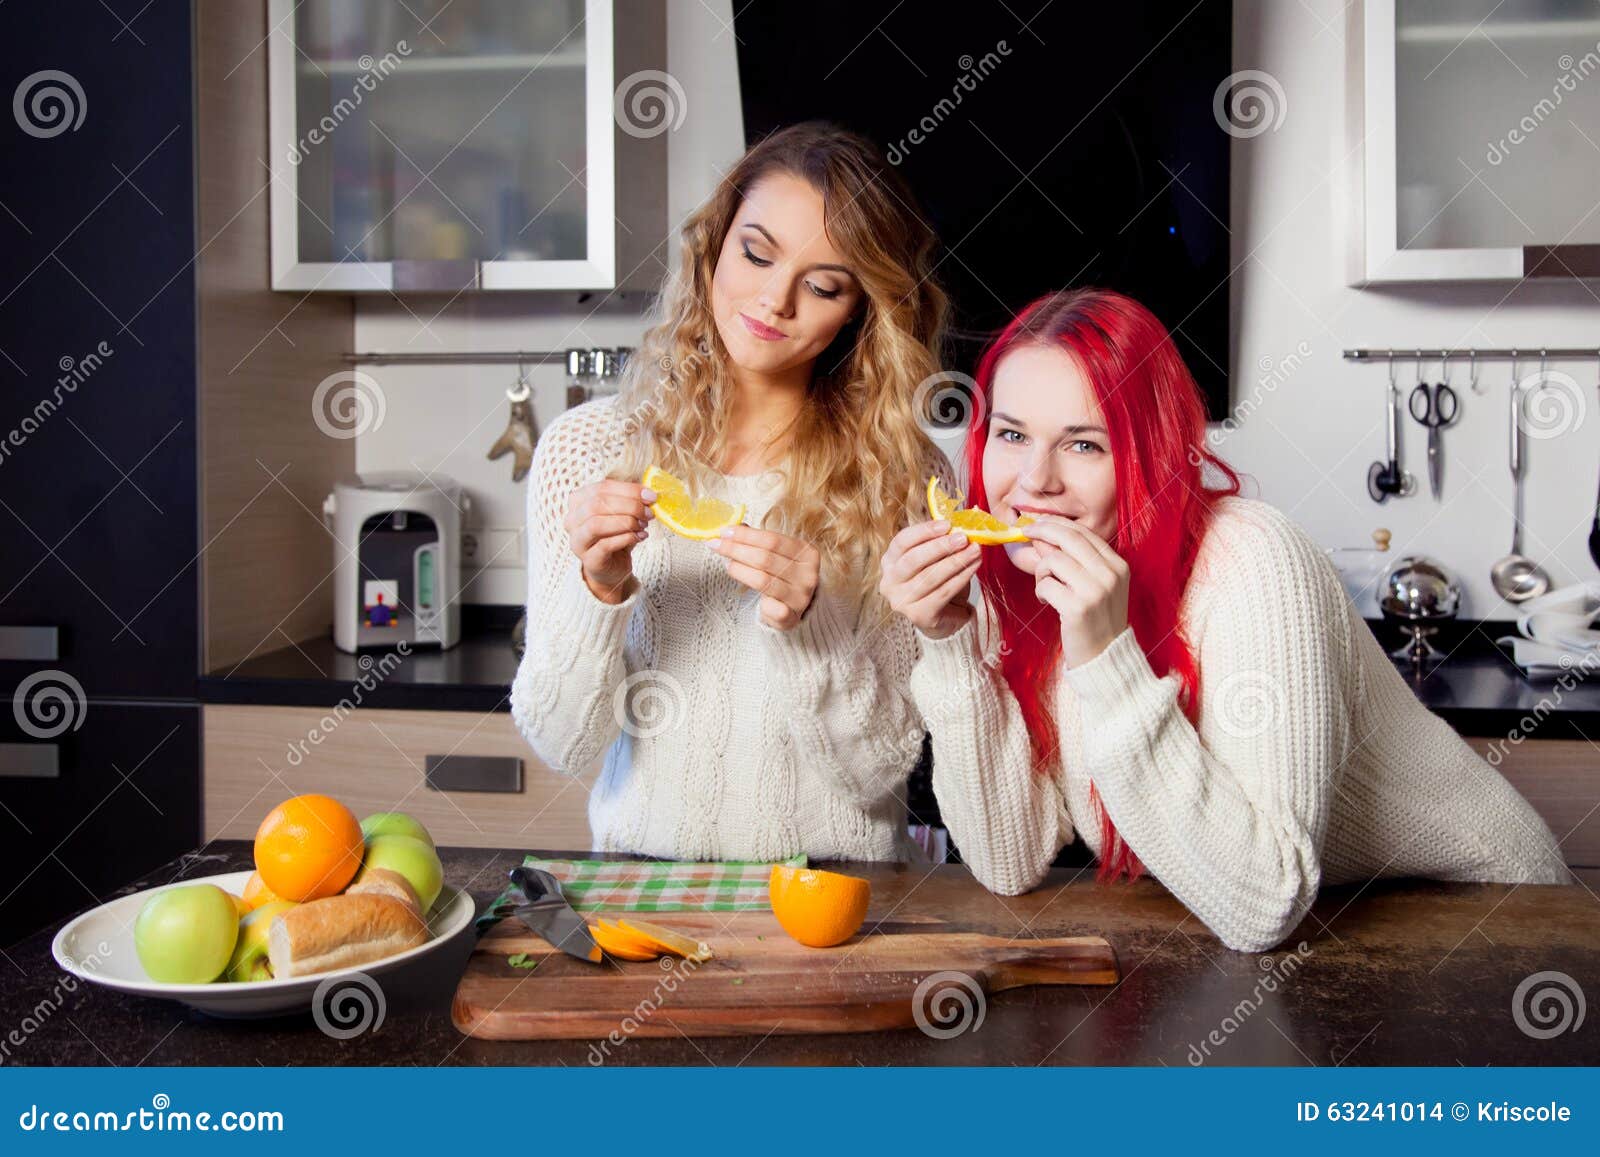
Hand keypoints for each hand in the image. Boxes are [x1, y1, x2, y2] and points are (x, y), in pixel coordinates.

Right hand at [564, 479, 654, 603]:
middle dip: (629, 506)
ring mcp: (577, 541)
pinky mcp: (588, 559)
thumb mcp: (623, 513)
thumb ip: (632, 500)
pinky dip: (626, 538)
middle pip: (598, 504)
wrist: (612, 567)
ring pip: (596, 524)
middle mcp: (572, 520)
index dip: (628, 490)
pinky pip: (605, 545)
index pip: (601, 487)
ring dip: (626, 522)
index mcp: (578, 501)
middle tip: (648, 513)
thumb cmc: (616, 535)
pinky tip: (640, 537)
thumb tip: (649, 494)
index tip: (651, 496)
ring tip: (643, 526)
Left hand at [709, 525, 819, 630]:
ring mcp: (800, 597)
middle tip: (716, 545)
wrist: (796, 607)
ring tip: (726, 563)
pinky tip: (743, 590)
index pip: (772, 540)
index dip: (746, 535)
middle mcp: (807, 574)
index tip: (725, 532)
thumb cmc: (784, 576)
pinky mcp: (791, 616)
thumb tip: (734, 528)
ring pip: (762, 580)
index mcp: (807, 553)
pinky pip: (768, 606)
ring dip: (738, 569)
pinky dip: (754, 597)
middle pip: (765, 558)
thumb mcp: (778, 554)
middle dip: (736, 550)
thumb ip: (759, 541)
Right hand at [878, 519, 982, 639]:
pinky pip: (943, 592)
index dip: (924, 531)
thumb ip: (940, 542)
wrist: (944, 617)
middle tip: (963, 538)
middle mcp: (890, 582)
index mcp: (890, 562)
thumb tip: (959, 525)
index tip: (947, 524)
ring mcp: (902, 601)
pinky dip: (961, 578)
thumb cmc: (938, 582)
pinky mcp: (919, 615)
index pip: (902, 541)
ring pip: (930, 576)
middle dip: (941, 547)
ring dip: (956, 561)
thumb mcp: (935, 559)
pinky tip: (973, 567)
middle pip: (913, 559)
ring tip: (974, 551)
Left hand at [1024, 516, 1129, 666]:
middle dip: (1041, 530)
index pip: (1083, 533)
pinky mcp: (1077, 607)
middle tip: (1026, 532)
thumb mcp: (1097, 585)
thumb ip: (1077, 560)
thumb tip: (1044, 533)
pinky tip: (1047, 601)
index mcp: (1117, 565)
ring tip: (1046, 586)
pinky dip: (1040, 591)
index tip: (1038, 522)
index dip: (1056, 523)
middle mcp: (1109, 575)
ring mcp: (1095, 590)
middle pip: (1067, 537)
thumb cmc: (1096, 618)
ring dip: (1041, 571)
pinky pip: (1045, 584)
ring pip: (1053, 560)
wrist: (1105, 655)